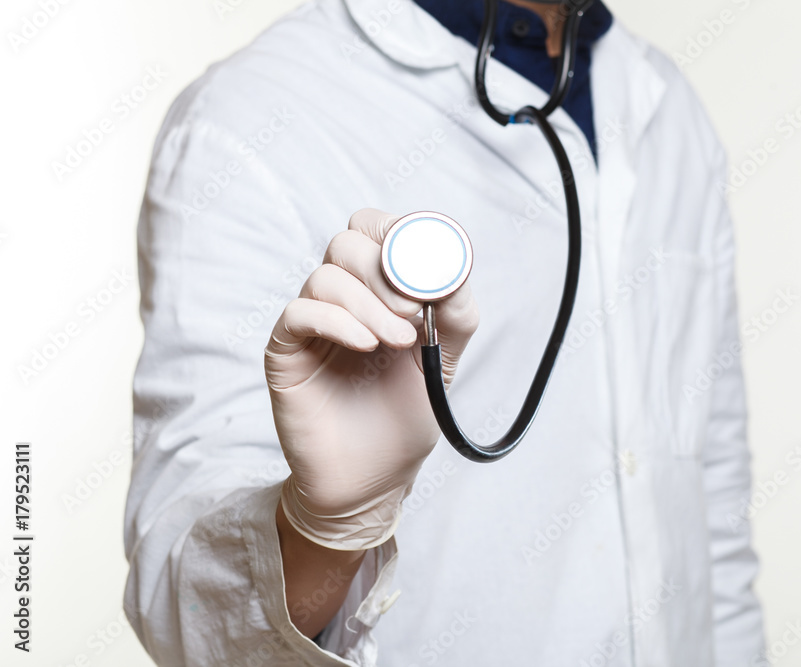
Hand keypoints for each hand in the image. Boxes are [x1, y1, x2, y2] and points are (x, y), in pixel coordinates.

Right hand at [265, 208, 478, 550]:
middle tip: (414, 310)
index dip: (400, 232)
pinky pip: (299, 314)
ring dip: (369, 304)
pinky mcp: (286, 352)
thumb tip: (454, 269)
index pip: (375, 229)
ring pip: (325, 276)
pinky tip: (366, 346)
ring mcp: (311, 323)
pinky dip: (336, 321)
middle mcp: (342, 298)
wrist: (374, 477)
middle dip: (386, 269)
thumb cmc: (404, 415)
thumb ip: (455, 310)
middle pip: (347, 242)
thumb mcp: (444, 356)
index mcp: (377, 288)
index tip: (427, 263)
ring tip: (398, 342)